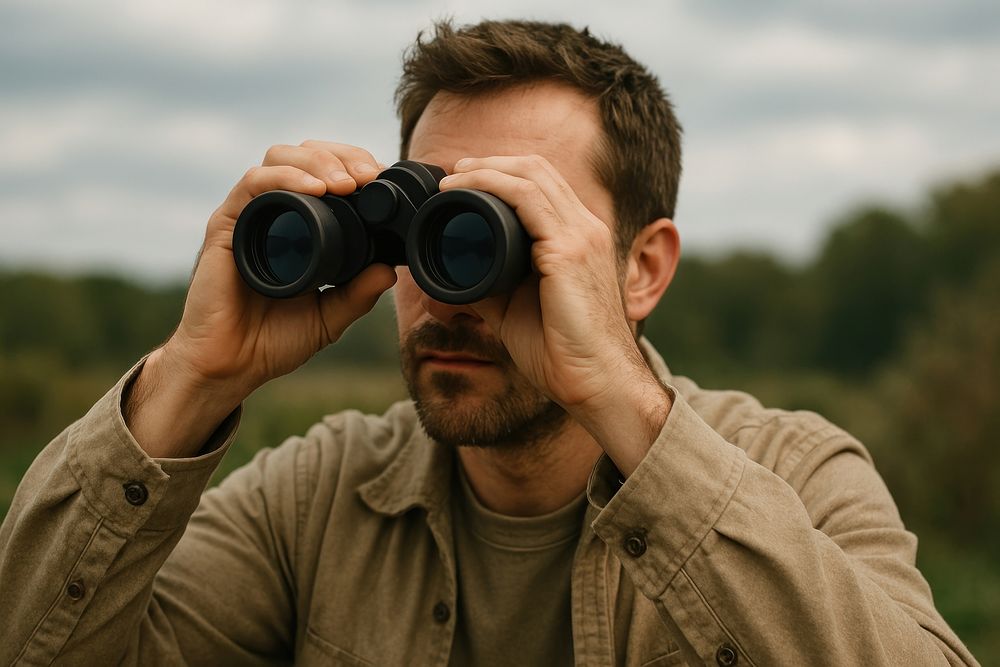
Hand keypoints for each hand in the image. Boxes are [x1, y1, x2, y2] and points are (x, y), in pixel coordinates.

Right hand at [127, 141, 395, 456]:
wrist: (231, 367)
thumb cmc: (273, 341)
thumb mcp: (330, 317)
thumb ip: (358, 294)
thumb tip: (391, 270)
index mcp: (300, 225)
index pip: (327, 172)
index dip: (356, 165)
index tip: (383, 179)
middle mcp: (274, 212)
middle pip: (307, 154)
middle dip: (343, 155)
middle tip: (370, 176)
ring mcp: (249, 215)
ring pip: (280, 158)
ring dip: (318, 161)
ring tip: (346, 183)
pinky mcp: (226, 225)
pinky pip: (253, 185)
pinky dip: (285, 178)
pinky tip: (314, 189)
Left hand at [439, 155, 670, 472]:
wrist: (596, 382)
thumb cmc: (563, 353)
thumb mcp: (515, 308)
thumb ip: (488, 285)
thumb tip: (449, 274)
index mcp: (580, 238)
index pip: (544, 184)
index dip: (503, 172)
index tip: (463, 180)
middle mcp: (586, 228)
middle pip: (537, 169)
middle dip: (491, 163)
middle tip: (452, 172)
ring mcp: (582, 235)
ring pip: (531, 175)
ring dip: (486, 170)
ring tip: (452, 179)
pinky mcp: (570, 251)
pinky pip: (527, 200)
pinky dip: (492, 186)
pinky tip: (465, 190)